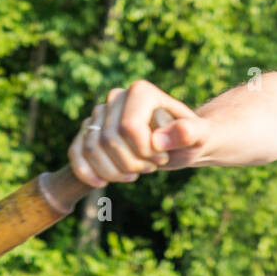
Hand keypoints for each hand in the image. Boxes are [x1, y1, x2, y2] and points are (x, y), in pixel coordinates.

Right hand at [68, 80, 206, 186]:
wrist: (181, 144)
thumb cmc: (193, 138)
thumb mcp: (200, 137)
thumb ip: (190, 132)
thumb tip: (159, 140)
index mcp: (141, 92)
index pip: (129, 127)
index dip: (144, 151)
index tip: (162, 157)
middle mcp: (117, 97)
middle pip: (110, 140)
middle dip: (131, 163)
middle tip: (152, 166)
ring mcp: (100, 114)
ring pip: (91, 148)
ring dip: (113, 171)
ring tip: (136, 173)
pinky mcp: (90, 131)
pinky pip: (76, 151)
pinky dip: (85, 170)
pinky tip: (100, 183)